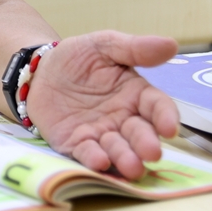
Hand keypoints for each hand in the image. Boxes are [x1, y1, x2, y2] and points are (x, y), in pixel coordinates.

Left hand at [25, 31, 179, 179]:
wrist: (40, 70)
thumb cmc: (77, 58)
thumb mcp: (103, 45)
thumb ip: (134, 48)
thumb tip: (171, 44)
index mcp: (136, 94)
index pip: (157, 106)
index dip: (165, 117)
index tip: (169, 128)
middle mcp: (124, 119)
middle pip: (140, 133)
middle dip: (146, 144)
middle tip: (152, 153)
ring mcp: (101, 134)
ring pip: (117, 149)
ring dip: (125, 158)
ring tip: (132, 166)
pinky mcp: (76, 144)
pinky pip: (87, 153)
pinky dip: (94, 159)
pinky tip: (99, 161)